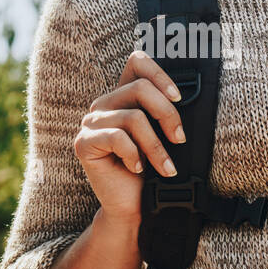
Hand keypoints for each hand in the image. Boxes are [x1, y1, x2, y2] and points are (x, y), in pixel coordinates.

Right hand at [73, 50, 185, 222]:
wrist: (133, 206)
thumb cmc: (150, 172)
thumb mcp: (163, 137)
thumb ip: (164, 114)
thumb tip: (184, 100)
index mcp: (123, 97)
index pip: (136, 62)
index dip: (159, 73)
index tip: (178, 98)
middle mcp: (104, 104)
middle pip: (140, 88)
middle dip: (167, 114)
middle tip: (180, 139)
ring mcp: (91, 123)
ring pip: (133, 117)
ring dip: (156, 146)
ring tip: (165, 166)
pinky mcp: (84, 143)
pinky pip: (117, 138)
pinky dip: (134, 155)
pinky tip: (138, 168)